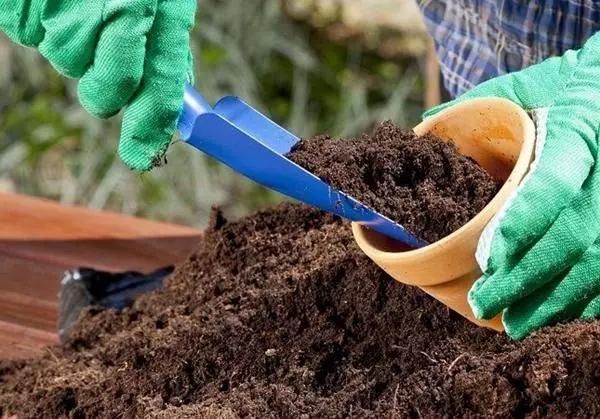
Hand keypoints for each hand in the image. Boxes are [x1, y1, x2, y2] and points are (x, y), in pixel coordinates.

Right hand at [0, 0, 196, 170]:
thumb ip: (165, 44)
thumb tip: (175, 91)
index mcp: (154, 8)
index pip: (156, 85)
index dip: (149, 126)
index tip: (141, 156)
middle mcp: (111, 11)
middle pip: (103, 92)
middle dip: (104, 90)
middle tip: (104, 55)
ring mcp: (61, 10)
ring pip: (66, 65)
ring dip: (73, 47)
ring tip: (77, 5)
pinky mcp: (20, 4)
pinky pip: (28, 36)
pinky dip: (40, 23)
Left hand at [423, 31, 599, 338]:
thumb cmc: (565, 85)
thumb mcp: (525, 84)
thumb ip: (477, 108)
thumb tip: (422, 130)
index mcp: (578, 131)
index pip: (552, 186)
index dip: (523, 226)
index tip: (488, 259)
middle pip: (573, 238)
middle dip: (526, 279)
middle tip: (484, 303)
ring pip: (597, 263)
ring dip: (555, 301)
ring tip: (515, 323)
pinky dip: (585, 298)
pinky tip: (554, 312)